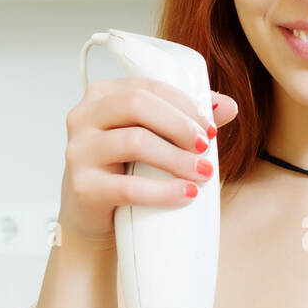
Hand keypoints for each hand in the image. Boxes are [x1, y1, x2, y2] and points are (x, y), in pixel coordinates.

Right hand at [58, 74, 238, 249]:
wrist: (96, 220)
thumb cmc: (126, 172)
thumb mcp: (155, 140)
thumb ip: (187, 119)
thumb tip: (229, 106)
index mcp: (102, 96)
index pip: (148, 87)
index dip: (185, 105)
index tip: (210, 127)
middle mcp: (83, 116)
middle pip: (137, 105)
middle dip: (180, 126)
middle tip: (206, 147)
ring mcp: (78, 151)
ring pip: (134, 142)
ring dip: (177, 158)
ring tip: (202, 173)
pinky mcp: (83, 187)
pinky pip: (128, 187)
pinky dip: (163, 191)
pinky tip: (186, 194)